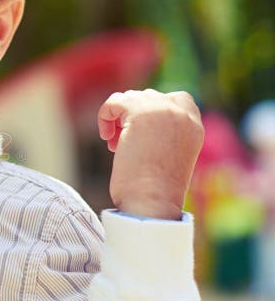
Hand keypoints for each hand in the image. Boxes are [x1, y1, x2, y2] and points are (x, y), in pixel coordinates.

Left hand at [98, 89, 203, 219]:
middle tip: (122, 143)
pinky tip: (107, 139)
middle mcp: (183, 115)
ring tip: (115, 144)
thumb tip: (136, 119)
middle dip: (132, 117)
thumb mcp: (167, 156)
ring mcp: (163, 111)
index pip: (177, 99)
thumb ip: (162, 133)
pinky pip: (115, 102)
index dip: (152, 111)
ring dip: (118, 119)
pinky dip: (105, 116)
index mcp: (195, 127)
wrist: (152, 203)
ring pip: (130, 98)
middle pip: (149, 98)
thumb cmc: (154, 190)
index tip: (140, 133)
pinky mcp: (140, 113)